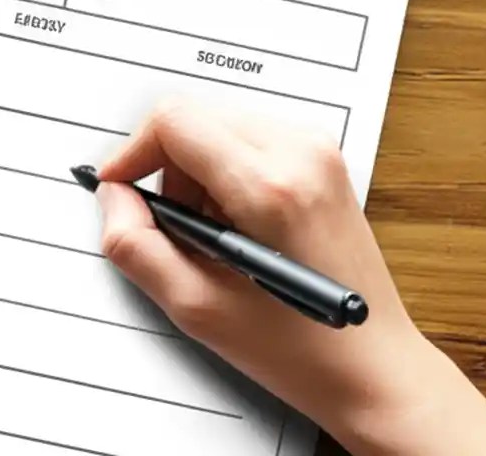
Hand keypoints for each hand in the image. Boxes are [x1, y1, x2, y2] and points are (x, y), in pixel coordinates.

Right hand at [97, 98, 485, 455]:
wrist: (372, 367)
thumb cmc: (299, 348)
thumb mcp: (195, 306)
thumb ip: (135, 246)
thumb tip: (113, 199)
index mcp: (269, 186)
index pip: (174, 120)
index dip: (131, 152)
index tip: (119, 190)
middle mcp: (300, 154)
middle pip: (194, 119)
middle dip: (167, 170)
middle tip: (179, 231)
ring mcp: (318, 152)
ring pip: (217, 128)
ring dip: (197, 175)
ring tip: (215, 237)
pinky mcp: (323, 160)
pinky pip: (247, 141)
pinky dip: (225, 175)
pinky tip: (239, 227)